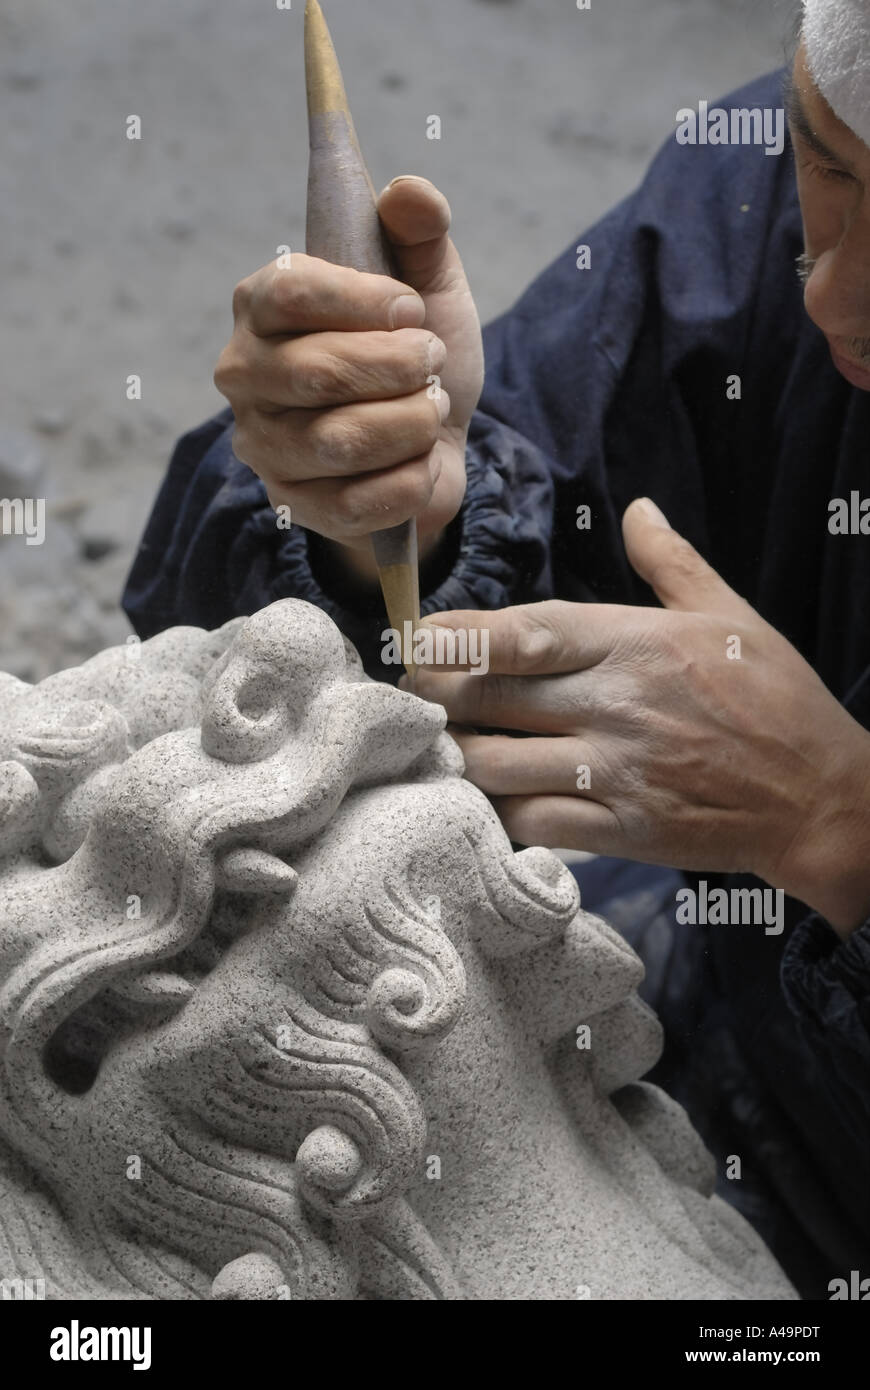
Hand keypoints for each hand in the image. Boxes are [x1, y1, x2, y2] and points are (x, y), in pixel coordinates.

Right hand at [213, 176, 483, 570]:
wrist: (433, 445)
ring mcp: (263, 445)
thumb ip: (420, 233)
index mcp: (261, 305)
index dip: (362, 301)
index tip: (411, 307)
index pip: (290, 292)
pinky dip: (411, 480)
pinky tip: (422, 462)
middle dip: (399, 368)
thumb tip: (409, 192)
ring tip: (431, 409)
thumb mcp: (429, 287)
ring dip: (411, 424)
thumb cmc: (415, 357)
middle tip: (433, 361)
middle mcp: (245, 375)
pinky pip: (358, 501)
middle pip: (317, 374)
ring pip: (340, 442)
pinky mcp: (293, 504)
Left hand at [407, 498, 869, 935]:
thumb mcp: (730, 616)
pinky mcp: (620, 830)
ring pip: (497, 764)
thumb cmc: (775, 700)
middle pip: (492, 697)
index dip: (459, 634)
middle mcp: (615, 704)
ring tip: (446, 744)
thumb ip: (671, 562)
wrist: (819, 797)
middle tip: (415, 692)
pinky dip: (499, 812)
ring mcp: (615, 771)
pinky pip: (531, 823)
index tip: (419, 636)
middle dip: (438, 693)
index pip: (524, 632)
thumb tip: (638, 508)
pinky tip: (491, 798)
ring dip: (460, 753)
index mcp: (635, 644)